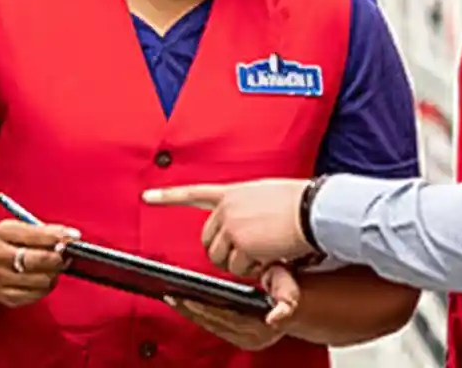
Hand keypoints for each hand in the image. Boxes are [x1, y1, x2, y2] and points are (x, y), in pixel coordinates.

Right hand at [0, 219, 79, 307]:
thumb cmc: (12, 245)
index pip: (33, 234)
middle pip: (36, 259)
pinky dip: (47, 288)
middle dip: (57, 258)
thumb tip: (71, 237)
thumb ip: (46, 232)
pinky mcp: (6, 297)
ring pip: (40, 280)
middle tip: (67, 256)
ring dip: (54, 274)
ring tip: (55, 268)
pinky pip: (36, 295)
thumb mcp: (23, 230)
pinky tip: (47, 279)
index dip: (56, 236)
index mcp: (3, 232)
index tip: (73, 237)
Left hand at [143, 179, 313, 274]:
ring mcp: (231, 225)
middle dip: (227, 254)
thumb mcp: (266, 196)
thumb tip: (236, 229)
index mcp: (232, 193)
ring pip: (223, 259)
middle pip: (209, 242)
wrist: (315, 208)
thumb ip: (245, 209)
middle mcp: (227, 207)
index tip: (146, 196)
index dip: (167, 196)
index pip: (193, 193)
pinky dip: (256, 269)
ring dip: (243, 263)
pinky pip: (239, 269)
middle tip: (253, 250)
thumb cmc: (300, 203)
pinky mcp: (240, 242)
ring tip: (268, 249)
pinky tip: (272, 254)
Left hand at [167, 264, 299, 350]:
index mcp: (259, 327)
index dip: (202, 308)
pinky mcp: (238, 337)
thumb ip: (287, 303)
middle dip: (190, 310)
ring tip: (173, 298)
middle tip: (170, 296)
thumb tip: (276, 319)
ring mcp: (243, 339)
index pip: (223, 318)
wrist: (300, 304)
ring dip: (191, 313)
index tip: (184, 297)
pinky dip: (198, 315)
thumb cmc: (291, 289)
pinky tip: (186, 303)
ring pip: (210, 326)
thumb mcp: (290, 289)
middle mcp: (249, 338)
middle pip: (212, 323)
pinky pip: (213, 326)